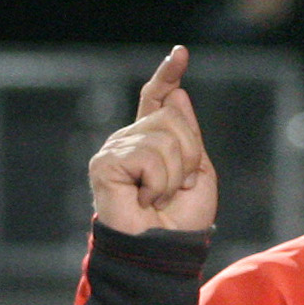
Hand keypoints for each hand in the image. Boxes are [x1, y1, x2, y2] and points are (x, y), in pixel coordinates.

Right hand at [89, 46, 217, 234]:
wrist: (163, 251)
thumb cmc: (180, 222)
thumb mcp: (199, 172)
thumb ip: (189, 134)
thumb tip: (176, 92)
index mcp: (153, 140)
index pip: (157, 98)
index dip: (167, 75)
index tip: (180, 53)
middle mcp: (130, 140)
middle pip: (172, 117)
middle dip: (189, 154)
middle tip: (179, 188)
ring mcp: (115, 150)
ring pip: (163, 136)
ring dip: (175, 175)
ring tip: (161, 199)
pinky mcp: (105, 164)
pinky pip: (148, 155)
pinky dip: (159, 183)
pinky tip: (146, 200)